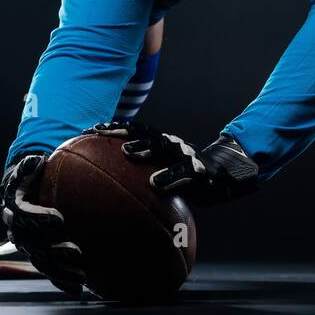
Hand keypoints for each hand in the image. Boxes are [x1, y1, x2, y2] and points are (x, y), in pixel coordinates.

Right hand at [0, 152, 85, 295]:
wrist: (24, 188)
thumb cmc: (35, 173)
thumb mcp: (31, 165)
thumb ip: (31, 166)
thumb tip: (36, 161)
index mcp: (14, 206)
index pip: (21, 215)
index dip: (38, 218)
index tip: (58, 219)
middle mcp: (17, 228)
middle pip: (31, 244)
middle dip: (53, 250)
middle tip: (76, 252)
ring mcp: (27, 244)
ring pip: (40, 260)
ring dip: (60, 270)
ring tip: (82, 275)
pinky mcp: (38, 254)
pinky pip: (48, 270)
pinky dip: (61, 280)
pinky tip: (78, 289)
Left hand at [87, 122, 259, 204]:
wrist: (226, 179)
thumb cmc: (188, 180)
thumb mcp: (164, 173)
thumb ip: (143, 175)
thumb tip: (110, 185)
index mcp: (162, 144)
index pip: (136, 131)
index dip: (113, 128)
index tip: (89, 130)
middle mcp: (173, 145)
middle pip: (145, 134)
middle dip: (122, 132)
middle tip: (100, 133)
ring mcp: (186, 156)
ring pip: (163, 147)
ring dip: (144, 147)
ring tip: (128, 151)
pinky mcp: (200, 171)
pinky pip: (184, 172)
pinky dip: (170, 176)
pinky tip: (157, 184)